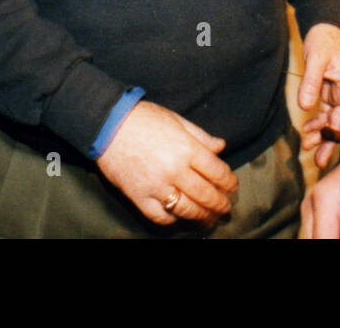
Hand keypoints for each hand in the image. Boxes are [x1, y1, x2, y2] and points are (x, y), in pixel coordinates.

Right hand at [96, 100, 239, 225]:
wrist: (107, 125)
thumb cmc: (143, 118)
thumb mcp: (177, 120)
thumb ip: (201, 136)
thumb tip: (221, 147)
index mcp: (187, 149)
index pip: (217, 172)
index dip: (229, 182)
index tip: (232, 186)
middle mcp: (175, 170)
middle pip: (206, 194)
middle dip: (220, 204)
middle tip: (225, 208)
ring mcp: (157, 186)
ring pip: (187, 210)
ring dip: (203, 217)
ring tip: (209, 219)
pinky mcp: (139, 197)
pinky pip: (161, 217)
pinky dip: (173, 220)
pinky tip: (180, 218)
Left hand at [298, 23, 339, 167]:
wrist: (322, 29)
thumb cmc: (325, 40)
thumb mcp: (316, 59)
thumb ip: (311, 82)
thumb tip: (306, 106)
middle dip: (332, 143)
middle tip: (321, 162)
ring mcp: (336, 94)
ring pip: (332, 121)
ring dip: (321, 135)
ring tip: (308, 149)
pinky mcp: (326, 92)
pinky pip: (324, 113)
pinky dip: (316, 123)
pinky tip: (306, 131)